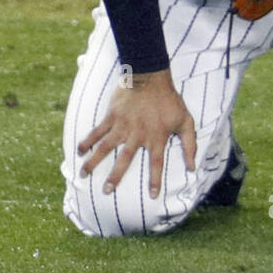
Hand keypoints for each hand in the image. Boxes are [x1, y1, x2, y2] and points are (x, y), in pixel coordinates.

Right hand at [77, 69, 196, 197]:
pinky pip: (98, 130)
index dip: (155, 181)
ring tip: (83, 174)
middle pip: (125, 160)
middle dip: (115, 177)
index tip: (151, 196)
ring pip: (106, 147)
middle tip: (106, 191)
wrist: (151, 77)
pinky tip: (79, 150)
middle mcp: (138, 135)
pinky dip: (88, 140)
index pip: (156, 164)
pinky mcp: (112, 116)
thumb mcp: (186, 121)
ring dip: (94, 161)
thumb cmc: (169, 99)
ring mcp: (123, 125)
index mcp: (156, 138)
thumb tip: (193, 167)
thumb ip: (190, 145)